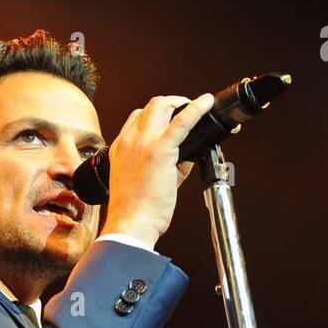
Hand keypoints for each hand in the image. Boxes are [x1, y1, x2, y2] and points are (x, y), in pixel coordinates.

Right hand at [104, 91, 215, 245]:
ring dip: (181, 103)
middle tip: (186, 111)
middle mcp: (129, 141)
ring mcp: (143, 143)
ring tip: (197, 107)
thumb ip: (164, 165)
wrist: (131, 224)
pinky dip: (196, 109)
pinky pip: (182, 121)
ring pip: (162, 106)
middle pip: (151, 107)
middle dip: (171, 104)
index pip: (137, 118)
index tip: (170, 120)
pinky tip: (206, 103)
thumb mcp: (143, 182)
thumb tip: (188, 156)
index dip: (156, 116)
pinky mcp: (160, 151)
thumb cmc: (135, 211)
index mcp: (121, 148)